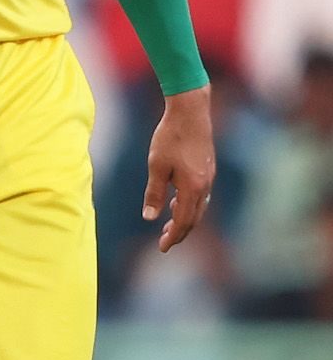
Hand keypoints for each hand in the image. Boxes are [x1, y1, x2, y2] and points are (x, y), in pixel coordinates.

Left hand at [143, 84, 215, 252]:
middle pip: (194, 218)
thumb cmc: (170, 136)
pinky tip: (177, 201)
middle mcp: (205, 185)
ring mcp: (209, 177)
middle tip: (165, 241)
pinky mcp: (208, 168)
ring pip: (199, 207)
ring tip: (169, 224)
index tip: (163, 248)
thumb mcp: (156, 166)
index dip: (173, 236)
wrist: (191, 111)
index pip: (184, 221)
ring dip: (185, 218)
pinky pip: (201, 195)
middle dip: (180, 232)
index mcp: (193, 188)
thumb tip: (150, 218)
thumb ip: (154, 193)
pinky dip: (190, 204)